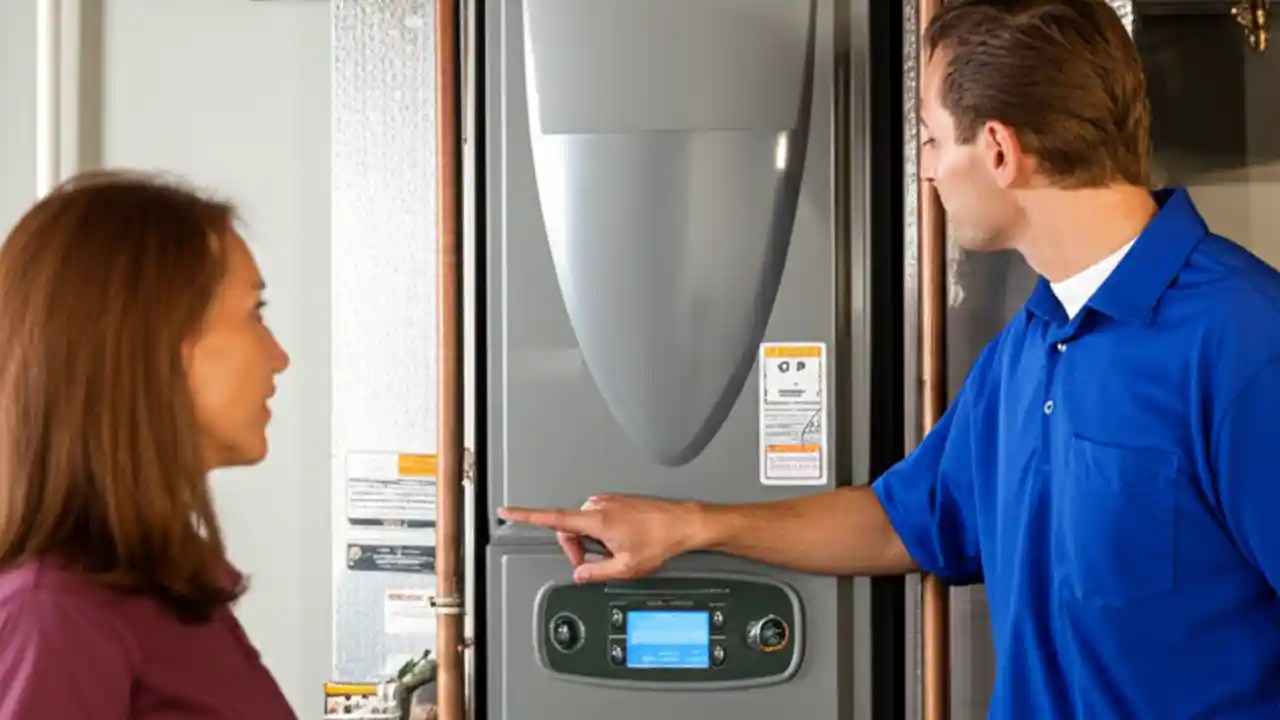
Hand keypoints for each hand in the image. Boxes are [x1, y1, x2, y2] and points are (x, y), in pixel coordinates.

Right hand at [497, 493, 703, 582]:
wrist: (682, 524)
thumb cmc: (660, 540)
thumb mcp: (626, 567)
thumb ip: (595, 572)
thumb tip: (580, 574)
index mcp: (596, 520)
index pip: (552, 518)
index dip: (526, 515)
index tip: (507, 512)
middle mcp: (599, 505)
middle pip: (568, 527)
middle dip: (575, 548)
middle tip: (594, 564)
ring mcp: (609, 501)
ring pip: (584, 524)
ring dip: (591, 541)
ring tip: (615, 550)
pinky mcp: (617, 501)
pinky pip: (598, 518)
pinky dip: (602, 532)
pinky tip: (622, 540)